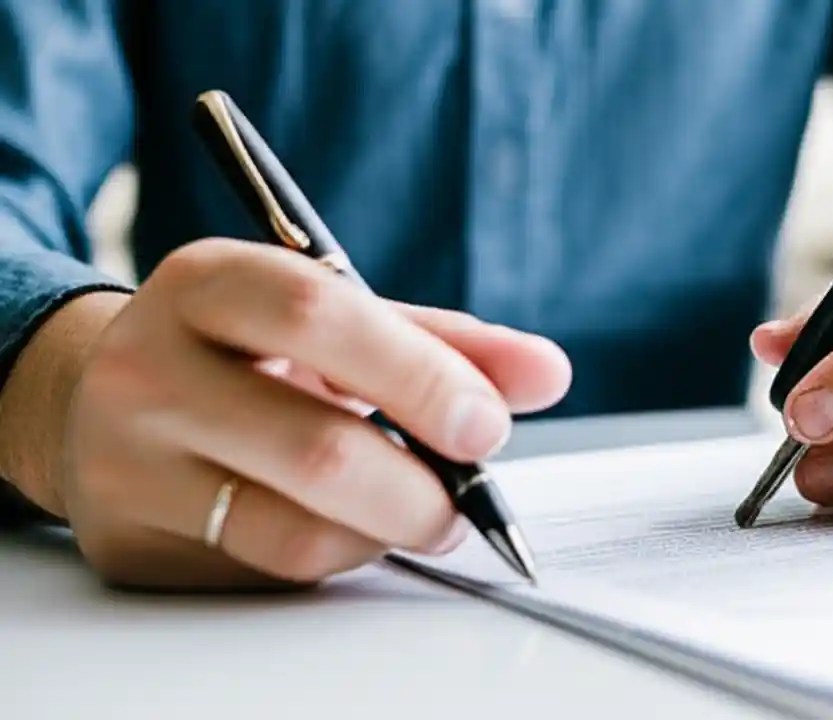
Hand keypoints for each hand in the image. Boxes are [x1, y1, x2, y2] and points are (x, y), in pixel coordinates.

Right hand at [34, 239, 569, 589]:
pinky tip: (347, 529)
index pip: (318, 314)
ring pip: (296, 529)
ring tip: (419, 513)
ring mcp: (127, 461)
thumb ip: (445, 344)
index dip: (420, 376)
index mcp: (208, 282)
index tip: (490, 428)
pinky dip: (337, 556)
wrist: (98, 398)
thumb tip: (549, 374)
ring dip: (388, 533)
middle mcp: (150, 367)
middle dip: (423, 489)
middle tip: (467, 500)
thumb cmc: (245, 354)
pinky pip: (267, 571)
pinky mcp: (129, 540)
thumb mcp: (335, 322)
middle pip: (316, 447)